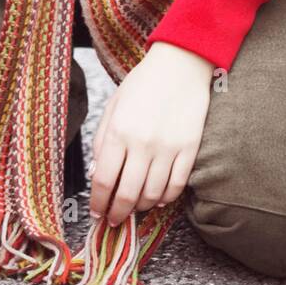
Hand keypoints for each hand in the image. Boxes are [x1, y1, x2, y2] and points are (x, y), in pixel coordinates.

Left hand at [89, 42, 213, 227]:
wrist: (181, 64)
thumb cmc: (144, 83)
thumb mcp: (114, 105)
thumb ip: (101, 139)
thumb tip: (96, 173)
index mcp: (119, 130)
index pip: (104, 180)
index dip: (99, 202)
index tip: (97, 212)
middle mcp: (142, 143)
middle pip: (127, 194)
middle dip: (117, 213)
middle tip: (114, 219)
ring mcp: (168, 148)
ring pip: (152, 195)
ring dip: (141, 208)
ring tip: (135, 207)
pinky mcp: (189, 149)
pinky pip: (176, 186)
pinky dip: (165, 198)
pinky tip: (158, 198)